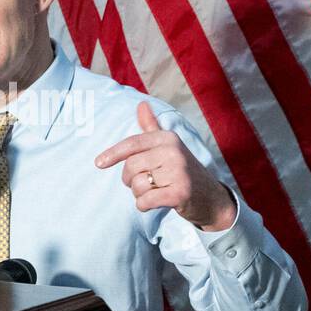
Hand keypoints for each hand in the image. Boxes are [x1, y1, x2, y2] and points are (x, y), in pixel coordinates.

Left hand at [94, 101, 236, 230]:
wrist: (211, 198)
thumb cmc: (182, 171)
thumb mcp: (169, 146)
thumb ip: (152, 127)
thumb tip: (141, 104)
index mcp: (168, 138)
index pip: (132, 143)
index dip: (113, 153)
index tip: (99, 163)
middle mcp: (173, 151)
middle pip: (131, 166)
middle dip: (130, 179)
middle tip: (144, 183)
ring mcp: (178, 172)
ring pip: (137, 185)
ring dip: (139, 194)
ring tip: (154, 192)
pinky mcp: (180, 193)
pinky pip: (145, 200)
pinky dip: (144, 205)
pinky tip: (154, 203)